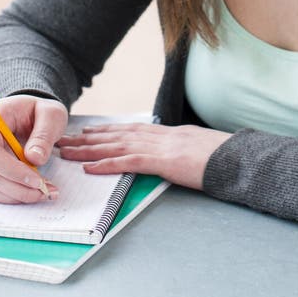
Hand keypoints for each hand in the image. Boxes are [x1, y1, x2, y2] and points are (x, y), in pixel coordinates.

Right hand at [0, 94, 68, 203]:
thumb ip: (45, 133)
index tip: (36, 180)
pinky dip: (9, 196)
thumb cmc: (37, 112)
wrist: (25, 113)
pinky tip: (29, 191)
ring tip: (42, 192)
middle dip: (18, 187)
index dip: (10, 170)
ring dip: (15, 195)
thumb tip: (34, 158)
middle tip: (45, 191)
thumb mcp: (51, 114)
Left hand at [57, 123, 231, 189]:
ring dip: (87, 150)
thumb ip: (174, 147)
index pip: (126, 129)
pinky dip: (107, 164)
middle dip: (86, 138)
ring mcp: (158, 147)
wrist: (234, 156)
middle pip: (114, 135)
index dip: (103, 130)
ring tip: (66, 152)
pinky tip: (90, 167)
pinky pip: (129, 162)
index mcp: (163, 132)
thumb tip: (165, 153)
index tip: (84, 131)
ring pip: (115, 146)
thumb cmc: (217, 155)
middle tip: (63, 140)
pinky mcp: (162, 161)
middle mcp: (156, 135)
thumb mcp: (192, 147)